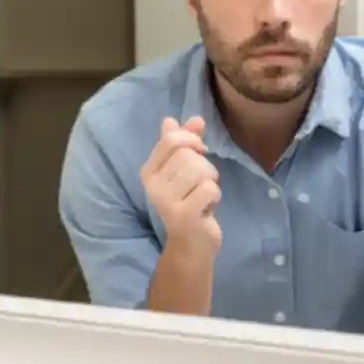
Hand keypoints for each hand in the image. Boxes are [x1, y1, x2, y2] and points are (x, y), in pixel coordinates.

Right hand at [140, 116, 221, 257]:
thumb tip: (180, 118)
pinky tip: (206, 208)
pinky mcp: (183, 214)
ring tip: (203, 197)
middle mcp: (152, 185)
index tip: (200, 150)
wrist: (191, 244)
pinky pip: (209, 188)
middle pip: (189, 155)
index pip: (171, 140)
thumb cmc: (189, 203)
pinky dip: (214, 197)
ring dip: (211, 182)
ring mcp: (165, 200)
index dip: (192, 140)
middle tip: (200, 186)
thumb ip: (183, 144)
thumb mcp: (185, 171)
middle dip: (205, 167)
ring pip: (201, 170)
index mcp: (148, 172)